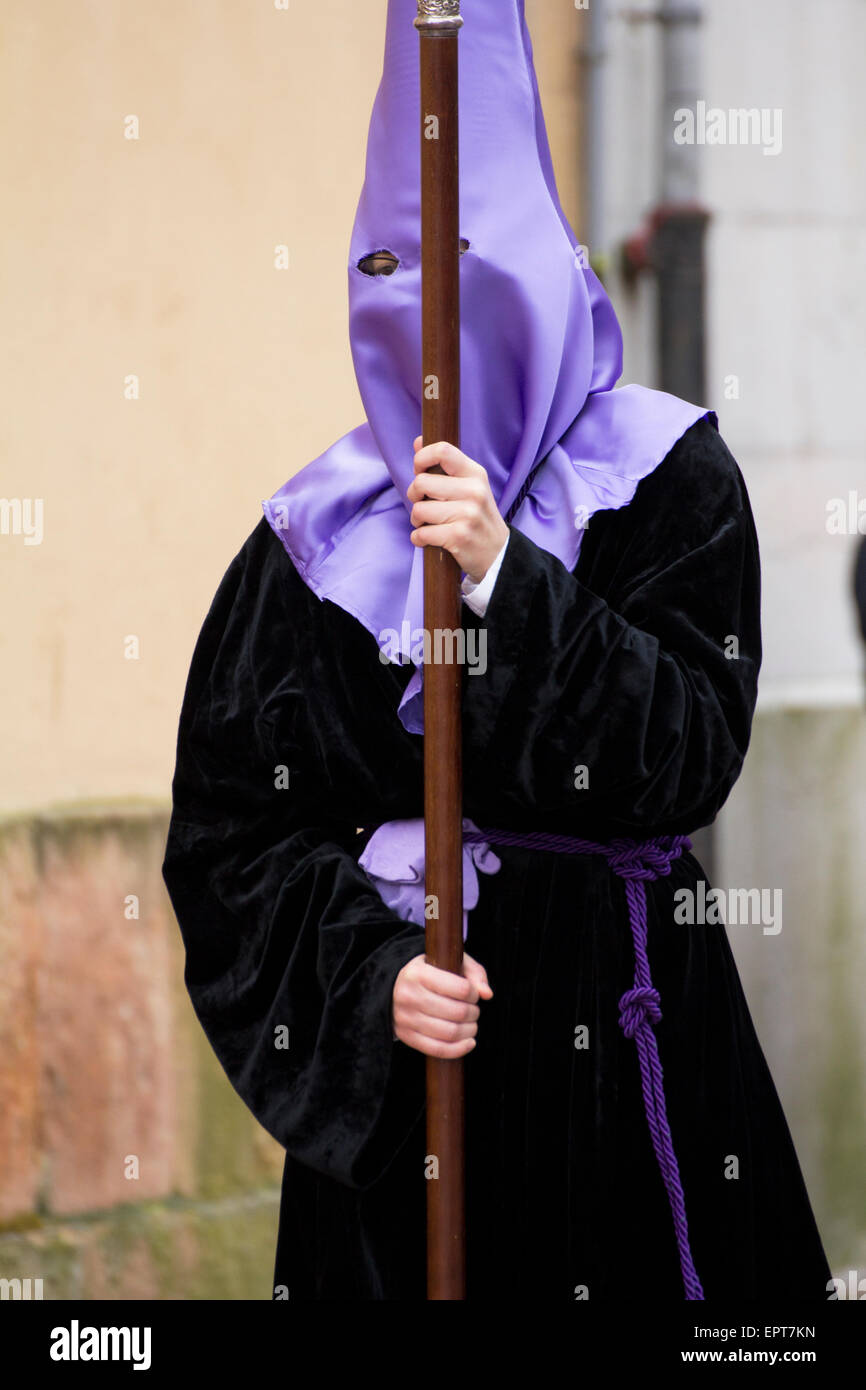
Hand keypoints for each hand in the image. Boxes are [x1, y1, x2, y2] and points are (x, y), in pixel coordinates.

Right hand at [392, 951, 493, 1057]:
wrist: (395, 986)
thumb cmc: (429, 973)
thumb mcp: (449, 962)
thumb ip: (474, 973)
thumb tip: (487, 994)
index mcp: (419, 973)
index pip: (460, 988)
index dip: (474, 993)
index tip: (473, 994)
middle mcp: (409, 996)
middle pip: (457, 1012)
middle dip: (473, 1013)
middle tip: (474, 1010)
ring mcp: (406, 1018)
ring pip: (449, 1033)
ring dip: (469, 1031)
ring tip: (471, 1024)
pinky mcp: (406, 1036)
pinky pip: (438, 1049)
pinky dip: (459, 1049)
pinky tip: (469, 1042)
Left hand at [408, 438, 509, 583]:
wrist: (498, 553)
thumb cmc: (477, 517)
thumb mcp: (469, 486)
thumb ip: (444, 465)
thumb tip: (418, 441)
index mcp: (475, 474)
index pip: (442, 451)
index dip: (422, 459)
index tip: (419, 471)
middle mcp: (474, 491)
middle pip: (421, 482)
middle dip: (414, 496)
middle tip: (424, 505)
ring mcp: (467, 514)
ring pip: (419, 510)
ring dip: (416, 521)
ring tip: (428, 525)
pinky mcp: (459, 536)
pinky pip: (421, 534)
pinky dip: (418, 539)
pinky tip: (428, 539)